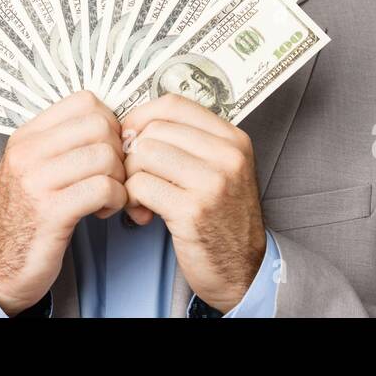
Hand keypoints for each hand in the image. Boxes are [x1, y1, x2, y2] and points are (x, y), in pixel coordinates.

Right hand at [0, 90, 126, 314]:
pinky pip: (103, 188)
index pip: (83, 101)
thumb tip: (113, 123)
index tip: (107, 146)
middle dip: (118, 151)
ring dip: (118, 179)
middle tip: (111, 175)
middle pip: (99, 125)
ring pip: (105, 156)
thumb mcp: (36, 169)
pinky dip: (116, 200)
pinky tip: (103, 211)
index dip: (108, 122)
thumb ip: (65, 143)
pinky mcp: (51, 211)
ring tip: (108, 195)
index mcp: (26, 136)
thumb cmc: (27, 216)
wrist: (2, 266)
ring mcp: (36, 181)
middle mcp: (27, 153)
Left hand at [121, 93, 265, 312]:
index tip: (131, 134)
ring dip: (132, 178)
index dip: (143, 115)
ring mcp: (211, 182)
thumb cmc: (223, 218)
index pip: (174, 104)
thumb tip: (132, 127)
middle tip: (137, 177)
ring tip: (141, 198)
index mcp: (233, 139)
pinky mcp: (191, 210)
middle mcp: (227, 156)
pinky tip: (144, 214)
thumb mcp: (220, 170)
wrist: (243, 270)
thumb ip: (187, 143)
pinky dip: (132, 199)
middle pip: (154, 129)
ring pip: (143, 154)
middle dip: (134, 153)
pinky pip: (140, 186)